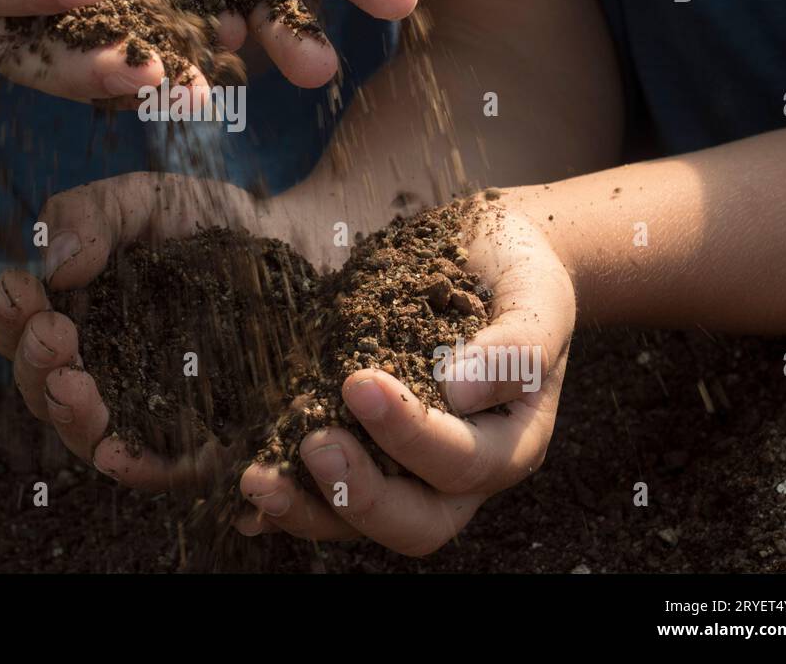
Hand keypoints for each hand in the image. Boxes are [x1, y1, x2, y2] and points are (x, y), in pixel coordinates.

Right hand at [0, 172, 301, 488]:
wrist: (303, 240)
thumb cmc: (214, 219)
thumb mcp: (145, 199)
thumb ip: (92, 214)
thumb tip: (54, 265)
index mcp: (80, 317)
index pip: (23, 330)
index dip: (10, 316)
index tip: (22, 290)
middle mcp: (105, 371)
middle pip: (46, 391)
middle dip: (37, 366)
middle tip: (53, 336)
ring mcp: (153, 412)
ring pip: (92, 438)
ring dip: (72, 418)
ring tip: (72, 387)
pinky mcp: (206, 442)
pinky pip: (165, 470)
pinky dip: (137, 469)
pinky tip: (119, 454)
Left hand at [235, 201, 574, 555]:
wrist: (490, 262)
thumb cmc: (519, 281)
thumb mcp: (535, 300)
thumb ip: (513, 348)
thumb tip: (458, 388)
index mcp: (509, 444)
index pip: (462, 462)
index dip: (410, 433)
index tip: (360, 382)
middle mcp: (459, 475)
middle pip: (414, 523)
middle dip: (359, 494)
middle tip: (314, 444)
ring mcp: (408, 472)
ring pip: (359, 521)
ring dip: (307, 508)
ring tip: (257, 480)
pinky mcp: (365, 453)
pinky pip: (325, 495)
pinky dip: (288, 497)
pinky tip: (250, 484)